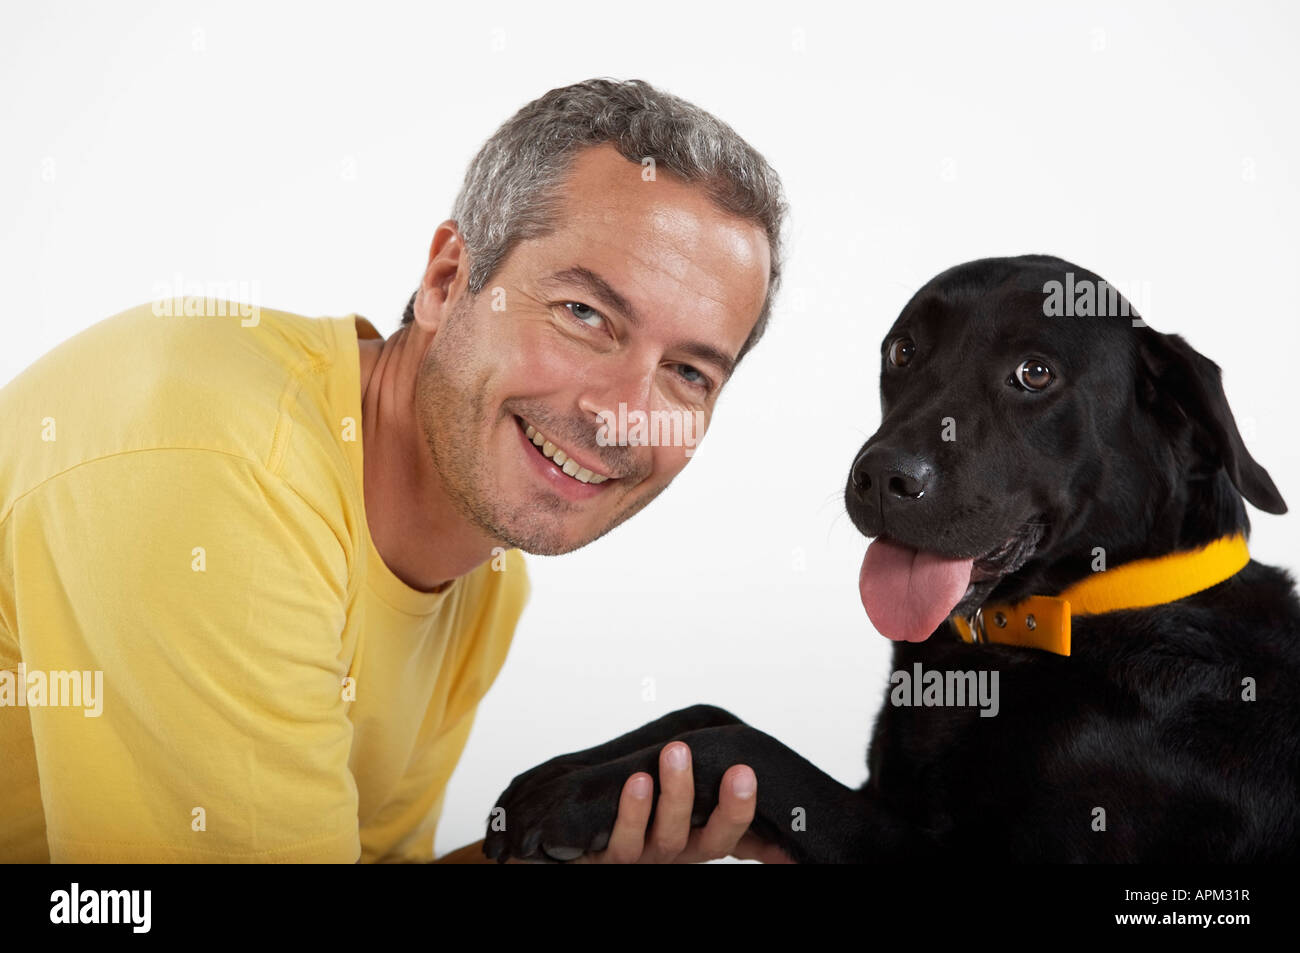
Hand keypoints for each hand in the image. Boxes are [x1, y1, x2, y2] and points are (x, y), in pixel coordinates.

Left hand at [556, 741, 792, 863]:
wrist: (566, 839)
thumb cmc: (627, 818)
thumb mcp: (670, 807)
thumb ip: (706, 795)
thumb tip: (753, 777)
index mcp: (694, 839)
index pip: (731, 830)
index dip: (744, 808)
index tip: (753, 773)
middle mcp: (673, 852)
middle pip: (709, 841)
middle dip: (728, 808)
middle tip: (740, 770)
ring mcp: (640, 857)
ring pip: (666, 837)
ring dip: (674, 795)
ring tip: (676, 751)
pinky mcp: (603, 858)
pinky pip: (620, 842)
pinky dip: (630, 812)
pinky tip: (636, 781)